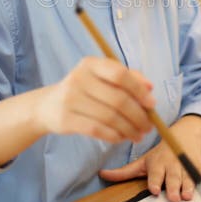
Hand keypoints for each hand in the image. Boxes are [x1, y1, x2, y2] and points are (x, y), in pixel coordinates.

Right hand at [35, 56, 155, 142]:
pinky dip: (114, 136)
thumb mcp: (102, 78)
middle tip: (148, 126)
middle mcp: (79, 78)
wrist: (48, 106)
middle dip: (138, 116)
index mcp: (91, 64)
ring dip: (129, 129)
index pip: (120, 74)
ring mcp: (70, 99)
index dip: (139, 90)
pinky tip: (121, 138)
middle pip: (118, 99)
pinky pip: (97, 130)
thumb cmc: (85, 90)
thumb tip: (149, 88)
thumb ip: (127, 78)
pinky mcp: (65, 119)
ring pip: (109, 117)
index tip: (152, 104)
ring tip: (138, 135)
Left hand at [99, 116, 200, 201]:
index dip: (155, 181)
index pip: (155, 173)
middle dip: (173, 187)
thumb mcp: (142, 161)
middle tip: (173, 198)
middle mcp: (172, 163)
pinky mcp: (199, 165)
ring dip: (188, 186)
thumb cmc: (160, 153)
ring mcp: (186, 164)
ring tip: (187, 195)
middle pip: (172, 177)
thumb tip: (101, 174)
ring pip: (187, 177)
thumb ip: (124, 172)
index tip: (154, 189)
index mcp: (157, 162)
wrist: (184, 135)